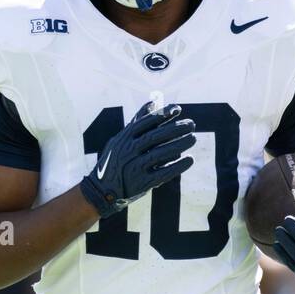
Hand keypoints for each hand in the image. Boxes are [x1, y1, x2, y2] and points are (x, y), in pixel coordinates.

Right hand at [80, 101, 195, 217]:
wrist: (101, 191)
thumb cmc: (115, 161)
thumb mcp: (120, 140)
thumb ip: (137, 122)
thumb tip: (153, 102)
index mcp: (123, 138)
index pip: (145, 122)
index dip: (162, 114)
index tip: (177, 109)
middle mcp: (128, 151)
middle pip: (155, 137)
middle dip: (175, 129)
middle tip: (191, 124)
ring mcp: (134, 168)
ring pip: (161, 153)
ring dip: (180, 145)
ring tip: (193, 138)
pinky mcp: (141, 183)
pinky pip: (163, 173)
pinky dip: (178, 166)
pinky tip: (190, 159)